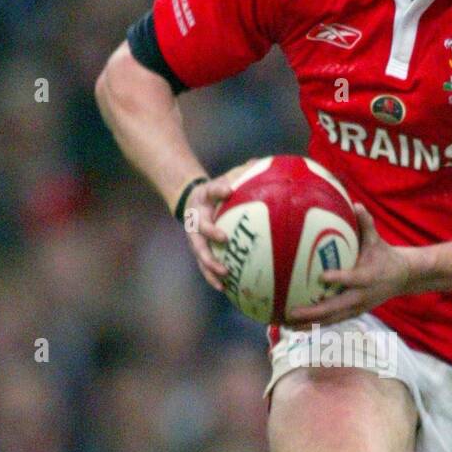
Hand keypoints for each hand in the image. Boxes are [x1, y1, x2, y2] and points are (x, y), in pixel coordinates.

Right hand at [182, 160, 257, 290]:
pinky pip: (205, 267)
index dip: (218, 190)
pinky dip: (213, 278)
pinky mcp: (199, 252)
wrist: (192, 203)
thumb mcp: (223, 179)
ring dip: (211, 264)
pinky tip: (226, 289)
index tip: (227, 190)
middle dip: (211, 233)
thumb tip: (259, 162)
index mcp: (203, 199)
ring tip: (225, 274)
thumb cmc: (214, 191)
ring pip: (200, 253)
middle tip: (224, 238)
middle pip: (200, 229)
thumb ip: (239, 173)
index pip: (210, 190)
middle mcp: (196, 220)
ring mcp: (195, 238)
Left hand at [287, 204, 415, 326]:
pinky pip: (333, 321)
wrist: (403, 278)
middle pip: (336, 307)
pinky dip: (316, 325)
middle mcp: (362, 296)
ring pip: (332, 319)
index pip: (353, 279)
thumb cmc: (384, 255)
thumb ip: (366, 224)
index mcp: (368, 277)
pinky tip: (297, 326)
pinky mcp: (354, 313)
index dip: (339, 279)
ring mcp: (358, 307)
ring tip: (288, 325)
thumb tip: (356, 204)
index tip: (322, 276)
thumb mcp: (377, 240)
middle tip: (292, 312)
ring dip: (310, 324)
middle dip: (314, 312)